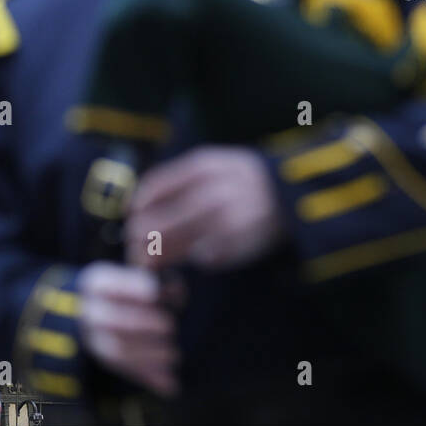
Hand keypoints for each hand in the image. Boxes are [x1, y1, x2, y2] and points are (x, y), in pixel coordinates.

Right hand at [76, 262, 178, 396]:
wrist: (99, 305)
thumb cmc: (135, 284)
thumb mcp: (142, 274)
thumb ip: (159, 281)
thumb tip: (176, 293)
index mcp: (97, 284)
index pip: (108, 285)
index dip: (131, 287)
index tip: (154, 290)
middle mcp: (90, 312)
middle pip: (110, 321)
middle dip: (142, 324)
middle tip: (170, 326)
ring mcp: (94, 338)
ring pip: (115, 352)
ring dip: (147, 356)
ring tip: (174, 355)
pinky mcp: (105, 359)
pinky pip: (125, 371)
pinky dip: (150, 377)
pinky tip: (171, 384)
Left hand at [125, 147, 284, 270]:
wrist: (291, 193)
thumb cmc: (243, 180)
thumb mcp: (214, 164)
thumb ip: (178, 179)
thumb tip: (136, 204)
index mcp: (202, 169)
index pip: (151, 191)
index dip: (136, 209)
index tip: (134, 218)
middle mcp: (210, 195)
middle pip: (154, 224)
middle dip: (139, 239)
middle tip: (138, 246)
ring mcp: (221, 223)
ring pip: (170, 248)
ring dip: (156, 258)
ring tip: (154, 261)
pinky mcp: (233, 247)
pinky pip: (199, 259)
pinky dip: (193, 260)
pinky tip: (196, 256)